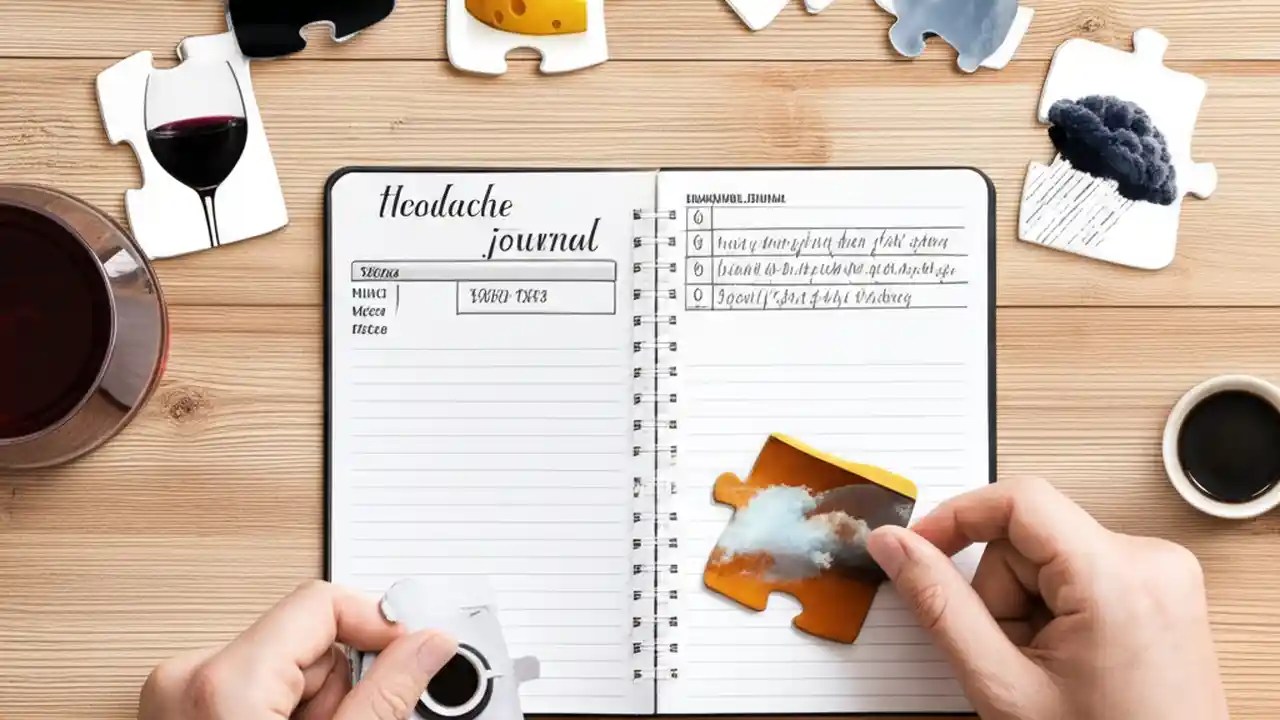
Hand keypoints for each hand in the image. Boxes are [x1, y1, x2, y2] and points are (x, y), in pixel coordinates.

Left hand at [139, 580, 457, 719]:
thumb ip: (389, 694)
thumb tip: (427, 646)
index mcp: (224, 679)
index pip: (322, 603)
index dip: (379, 626)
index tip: (412, 655)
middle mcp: (189, 677)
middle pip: (307, 642)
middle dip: (341, 690)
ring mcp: (177, 697)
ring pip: (285, 671)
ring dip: (313, 711)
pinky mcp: (179, 715)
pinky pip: (255, 693)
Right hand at [867, 476, 1228, 719]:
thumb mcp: (1002, 684)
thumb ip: (940, 606)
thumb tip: (895, 545)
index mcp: (1118, 576)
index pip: (1019, 500)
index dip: (957, 518)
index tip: (919, 548)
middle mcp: (1151, 560)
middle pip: (1030, 537)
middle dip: (1000, 593)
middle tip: (1010, 656)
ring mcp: (1163, 575)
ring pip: (1050, 558)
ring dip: (1025, 607)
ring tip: (1044, 668)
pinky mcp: (1162, 591)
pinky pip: (1080, 573)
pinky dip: (1056, 612)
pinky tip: (1068, 661)